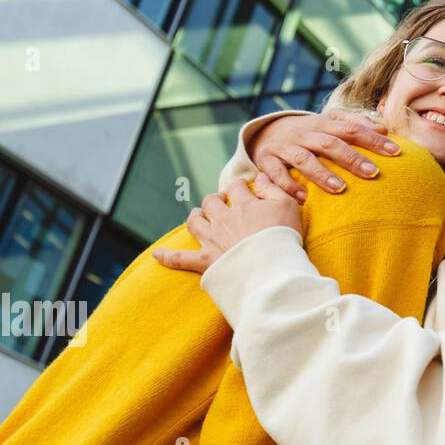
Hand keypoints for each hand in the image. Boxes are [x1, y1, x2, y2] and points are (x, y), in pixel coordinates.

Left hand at [154, 175, 301, 274]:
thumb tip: (259, 176)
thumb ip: (271, 188)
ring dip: (195, 216)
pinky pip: (180, 259)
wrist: (272, 267)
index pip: (236, 187)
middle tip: (222, 203)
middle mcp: (223, 219)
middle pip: (211, 202)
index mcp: (243, 204)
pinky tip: (157, 255)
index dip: (240, 186)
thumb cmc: (283, 236)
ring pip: (195, 222)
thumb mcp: (287, 205)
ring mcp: (212, 240)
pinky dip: (167, 257)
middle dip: (215, 199)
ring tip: (199, 215)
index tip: (245, 189)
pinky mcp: (205, 261)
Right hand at [248, 110, 400, 202]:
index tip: (396, 152)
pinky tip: (302, 198)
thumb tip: (384, 129)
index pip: (352, 129)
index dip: (373, 140)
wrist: (264, 131)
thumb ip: (355, 123)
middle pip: (330, 144)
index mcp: (323, 123)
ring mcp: (285, 146)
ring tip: (340, 188)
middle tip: (373, 173)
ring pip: (304, 158)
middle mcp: (305, 133)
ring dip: (321, 173)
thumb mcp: (329, 123)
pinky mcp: (266, 160)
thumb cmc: (308, 132)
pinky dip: (287, 185)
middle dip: (352, 158)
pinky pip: (275, 173)